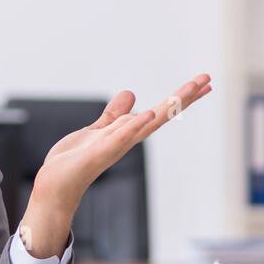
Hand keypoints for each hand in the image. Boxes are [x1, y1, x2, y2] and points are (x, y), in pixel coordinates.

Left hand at [18, 73, 212, 256]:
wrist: (56, 185)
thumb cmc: (75, 161)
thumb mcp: (97, 130)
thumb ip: (114, 115)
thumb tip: (131, 94)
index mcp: (127, 132)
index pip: (160, 111)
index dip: (181, 97)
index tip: (204, 83)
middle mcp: (126, 139)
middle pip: (161, 115)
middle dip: (184, 98)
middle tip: (207, 79)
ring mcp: (115, 146)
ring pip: (147, 123)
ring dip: (168, 107)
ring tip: (190, 89)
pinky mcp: (99, 153)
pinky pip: (120, 137)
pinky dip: (135, 125)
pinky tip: (150, 113)